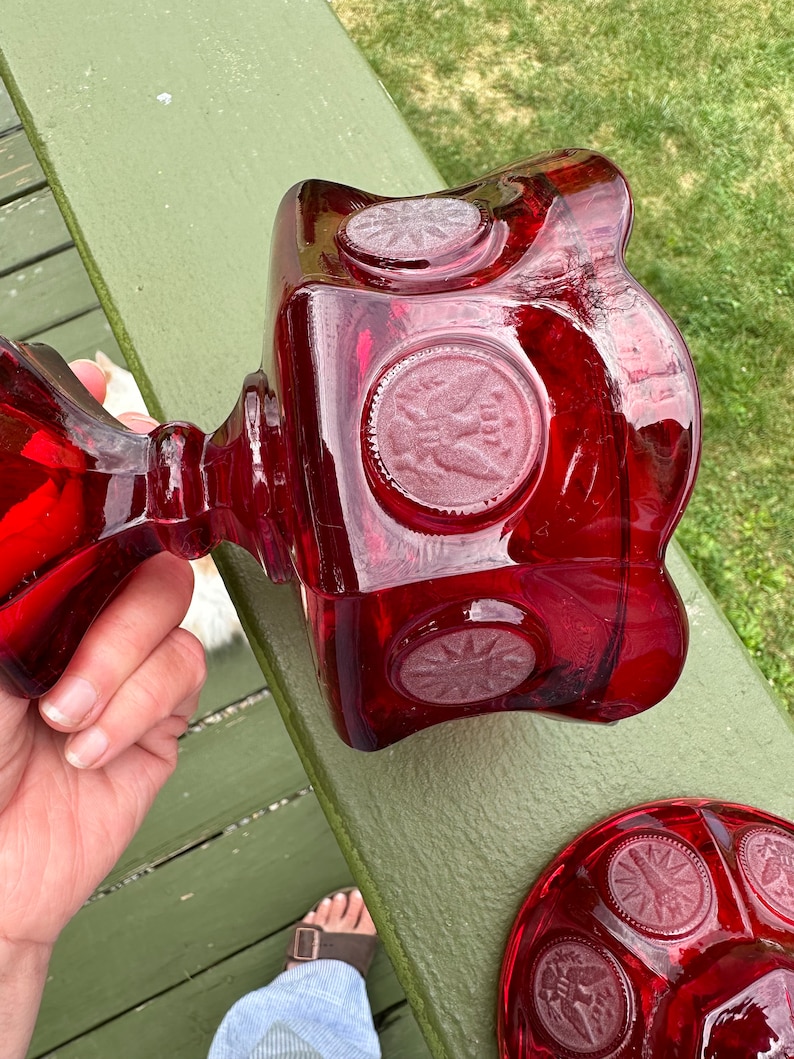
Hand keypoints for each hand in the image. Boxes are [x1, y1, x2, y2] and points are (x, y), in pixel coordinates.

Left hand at [0, 359, 205, 1055]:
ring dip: (119, 657)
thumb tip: (2, 472)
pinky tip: (88, 738)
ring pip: (166, 602)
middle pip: (133, 535)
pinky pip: (181, 670)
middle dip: (115, 573)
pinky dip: (138, 700)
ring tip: (66, 709)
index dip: (90, 436)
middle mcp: (63, 611)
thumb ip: (3, 555)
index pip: (63, 494)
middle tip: (94, 591)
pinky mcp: (154, 713)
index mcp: (14, 586)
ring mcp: (113, 660)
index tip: (97, 384)